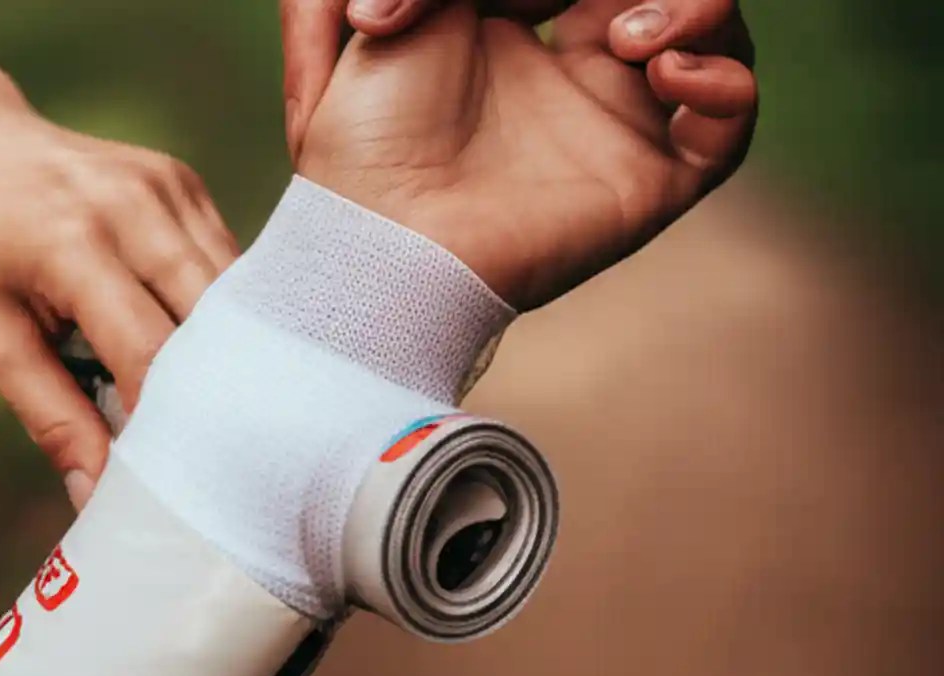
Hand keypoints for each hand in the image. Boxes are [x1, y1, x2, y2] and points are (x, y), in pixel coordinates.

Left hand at [0, 84, 237, 486]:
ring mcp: (167, 185)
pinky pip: (226, 262)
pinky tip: (207, 348)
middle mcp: (132, 203)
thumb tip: (97, 491)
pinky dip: (221, 312)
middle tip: (209, 454)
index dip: (166, 418)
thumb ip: (47, 412)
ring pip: (231, 291)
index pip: (148, 347)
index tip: (172, 476)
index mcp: (70, 241)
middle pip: (209, 316)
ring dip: (226, 350)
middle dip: (211, 389)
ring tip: (215, 409)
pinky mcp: (185, 183)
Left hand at [293, 0, 756, 308]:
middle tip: (592, 12)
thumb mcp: (382, 12)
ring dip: (695, 9)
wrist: (382, 234)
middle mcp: (577, 69)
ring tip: (631, 39)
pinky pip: (729, 126)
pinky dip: (726, 84)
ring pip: (715, 36)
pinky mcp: (648, 183)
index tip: (503, 2)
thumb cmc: (365, 131)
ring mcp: (617, 124)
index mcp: (514, 23)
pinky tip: (669, 74)